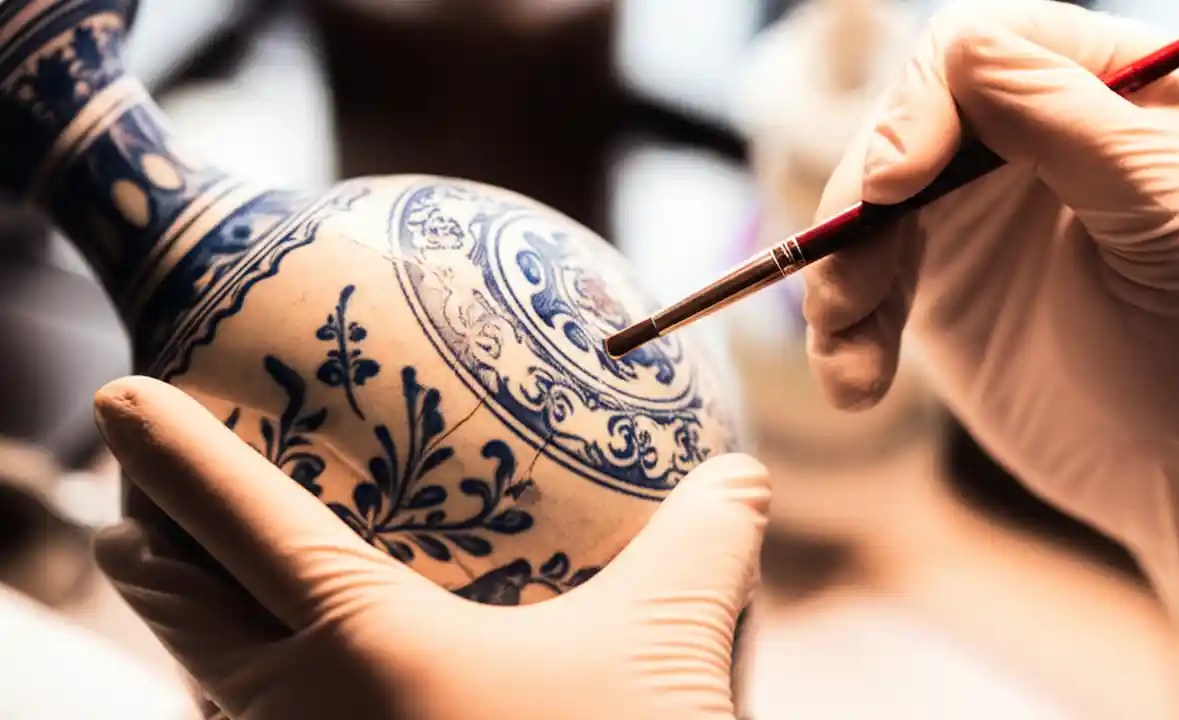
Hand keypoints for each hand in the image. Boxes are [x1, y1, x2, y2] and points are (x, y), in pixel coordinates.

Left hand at [91, 377, 769, 719]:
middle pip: (182, 615)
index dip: (169, 452)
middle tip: (130, 511)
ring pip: (212, 693)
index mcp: (363, 644)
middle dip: (146, 554)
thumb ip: (707, 537)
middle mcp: (301, 717)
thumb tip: (742, 473)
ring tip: (196, 599)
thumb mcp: (668, 646)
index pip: (240, 522)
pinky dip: (253, 704)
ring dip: (193, 637)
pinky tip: (298, 698)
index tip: (115, 400)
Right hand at [805, 0, 1178, 667]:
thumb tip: (963, 50)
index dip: (917, 104)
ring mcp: (970, 209)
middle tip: (852, 279)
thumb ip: (1070, 124)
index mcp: (1102, 91)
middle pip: (899, 124)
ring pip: (863, 205)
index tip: (894, 185)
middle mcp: (1026, 137)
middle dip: (861, 200)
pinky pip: (858, 279)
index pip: (977, 52)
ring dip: (840, 272)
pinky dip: (843, 329)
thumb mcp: (1163, 218)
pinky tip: (856, 381)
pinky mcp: (932, 280)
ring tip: (847, 337)